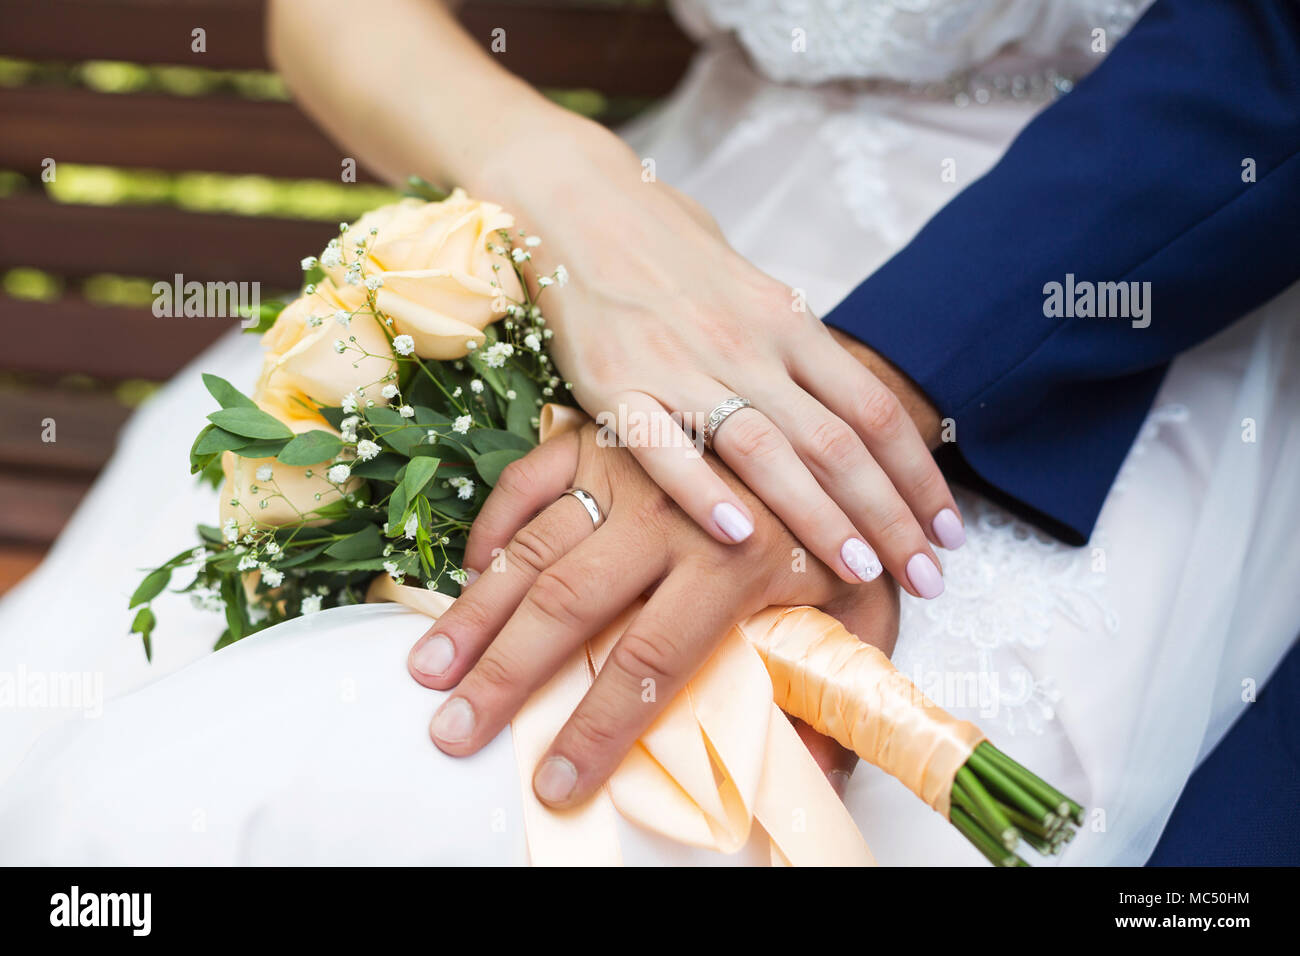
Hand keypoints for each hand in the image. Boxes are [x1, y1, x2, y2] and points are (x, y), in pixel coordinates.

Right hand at [407, 422, 899, 807]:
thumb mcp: (861, 611)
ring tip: (429, 670)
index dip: (597, 731)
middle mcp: (667, 513)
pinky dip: (491, 528)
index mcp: (731, 564)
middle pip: (568, 607)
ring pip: (533, 549)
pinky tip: (468, 577)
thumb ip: (836, 692)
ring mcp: (625, 467)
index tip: (555, 785)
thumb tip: (812, 779)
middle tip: (452, 732)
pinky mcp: (598, 435)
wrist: (829, 421)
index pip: (648, 664)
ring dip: (476, 613)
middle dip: (504, 678)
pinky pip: (526, 482)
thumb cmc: (839, 528)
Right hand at [483, 123, 961, 598]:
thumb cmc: (675, 258)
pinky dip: (704, 493)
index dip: (919, 477)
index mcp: (788, 323)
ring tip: (860, 573)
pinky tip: (741, 537)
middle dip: (889, 517)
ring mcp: (680, 365)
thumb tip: (861, 424)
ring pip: (765, 450)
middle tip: (927, 578)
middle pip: (836, 442)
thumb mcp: (755, 295)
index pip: (874, 410)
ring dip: (818, 518)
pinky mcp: (615, 386)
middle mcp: (746, 345)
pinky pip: (663, 447)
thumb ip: (800, 358)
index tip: (949, 532)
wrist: (582, 205)